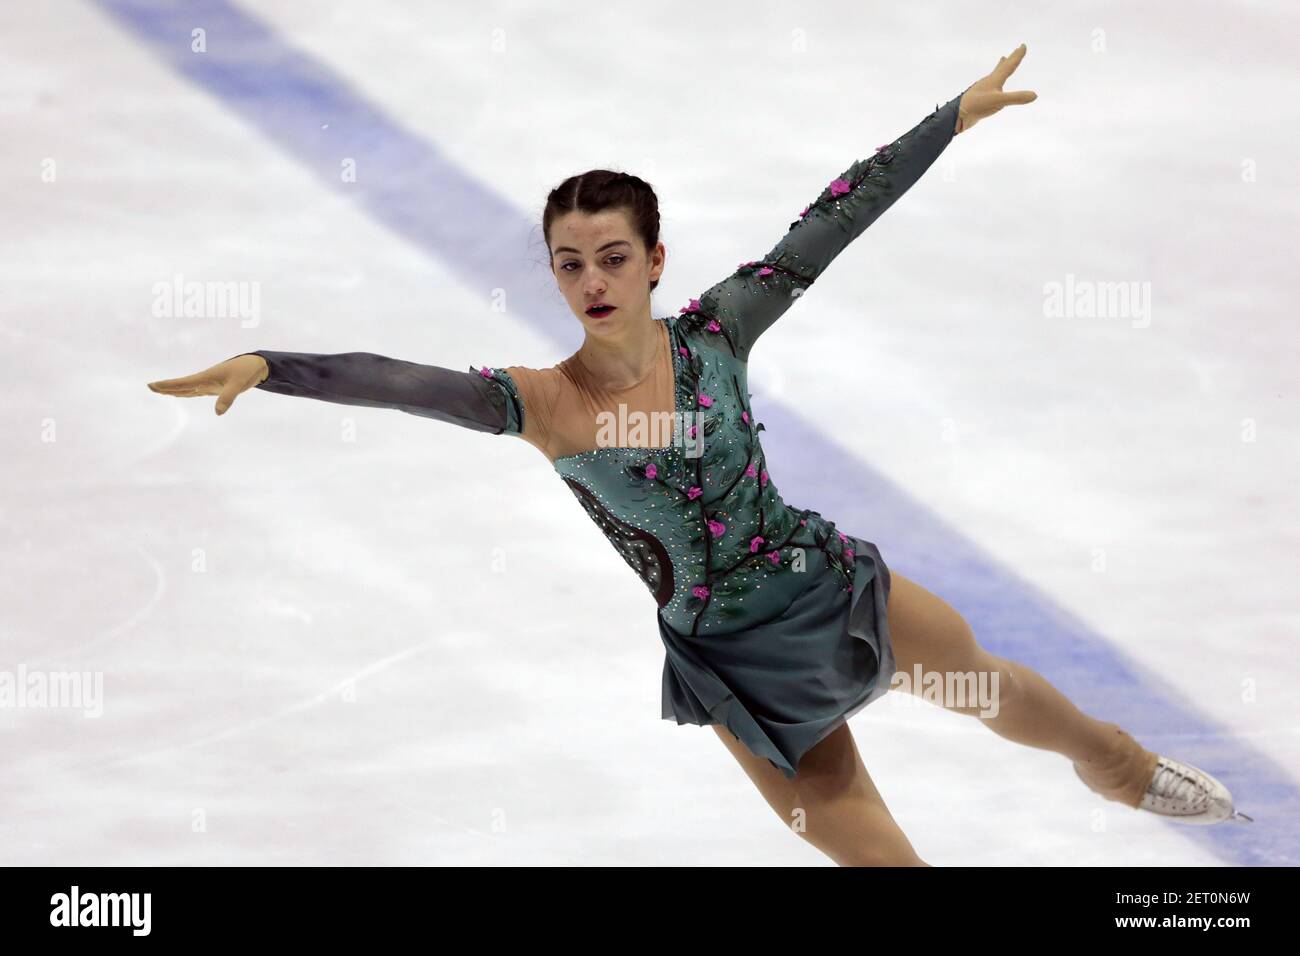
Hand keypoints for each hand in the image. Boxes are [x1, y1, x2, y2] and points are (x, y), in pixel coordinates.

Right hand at [147, 353, 267, 414]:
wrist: (256, 365)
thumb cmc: (247, 371)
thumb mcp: (239, 384)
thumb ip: (228, 397)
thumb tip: (218, 413)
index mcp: (206, 377)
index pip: (183, 383)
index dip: (168, 385)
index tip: (152, 385)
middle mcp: (205, 380)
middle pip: (181, 385)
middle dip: (166, 387)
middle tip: (150, 387)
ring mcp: (209, 383)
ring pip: (187, 388)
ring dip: (174, 390)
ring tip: (161, 391)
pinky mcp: (215, 387)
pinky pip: (197, 391)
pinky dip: (187, 392)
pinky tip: (182, 394)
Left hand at [956, 43, 1036, 133]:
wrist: (957, 115)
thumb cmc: (976, 106)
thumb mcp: (999, 102)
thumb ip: (1016, 98)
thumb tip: (1035, 95)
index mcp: (994, 79)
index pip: (1009, 65)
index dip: (1017, 56)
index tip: (1023, 46)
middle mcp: (989, 82)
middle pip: (1002, 67)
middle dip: (1011, 58)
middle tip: (1016, 49)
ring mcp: (984, 90)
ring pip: (995, 75)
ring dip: (1001, 67)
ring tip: (1002, 60)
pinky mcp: (980, 98)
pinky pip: (991, 87)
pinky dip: (995, 82)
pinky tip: (993, 86)